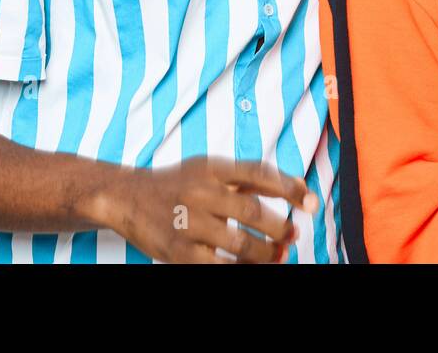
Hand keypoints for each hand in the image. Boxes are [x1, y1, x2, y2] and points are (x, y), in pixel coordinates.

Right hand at [100, 156, 316, 262]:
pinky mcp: (178, 253)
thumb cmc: (179, 184)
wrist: (127, 198)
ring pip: (239, 244)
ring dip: (266, 254)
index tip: (311, 201)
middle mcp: (200, 192)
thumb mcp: (212, 170)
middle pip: (251, 211)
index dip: (288, 187)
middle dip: (280, 227)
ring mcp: (187, 224)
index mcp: (212, 168)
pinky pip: (218, 267)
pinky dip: (240, 269)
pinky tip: (250, 267)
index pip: (258, 173)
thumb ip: (252, 177)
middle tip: (292, 236)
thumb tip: (299, 186)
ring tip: (277, 255)